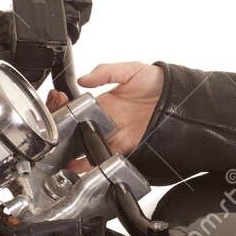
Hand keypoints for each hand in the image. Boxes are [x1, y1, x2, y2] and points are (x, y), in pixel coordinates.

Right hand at [44, 62, 165, 174]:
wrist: (180, 93)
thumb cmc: (158, 81)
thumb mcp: (131, 70)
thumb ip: (106, 72)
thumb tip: (84, 78)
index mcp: (104, 104)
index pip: (78, 112)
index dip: (65, 115)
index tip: (55, 115)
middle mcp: (108, 121)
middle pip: (81, 134)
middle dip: (67, 140)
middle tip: (55, 143)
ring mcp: (118, 135)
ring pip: (92, 148)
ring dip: (79, 154)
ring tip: (65, 159)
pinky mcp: (130, 145)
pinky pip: (111, 157)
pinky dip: (98, 162)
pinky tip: (87, 165)